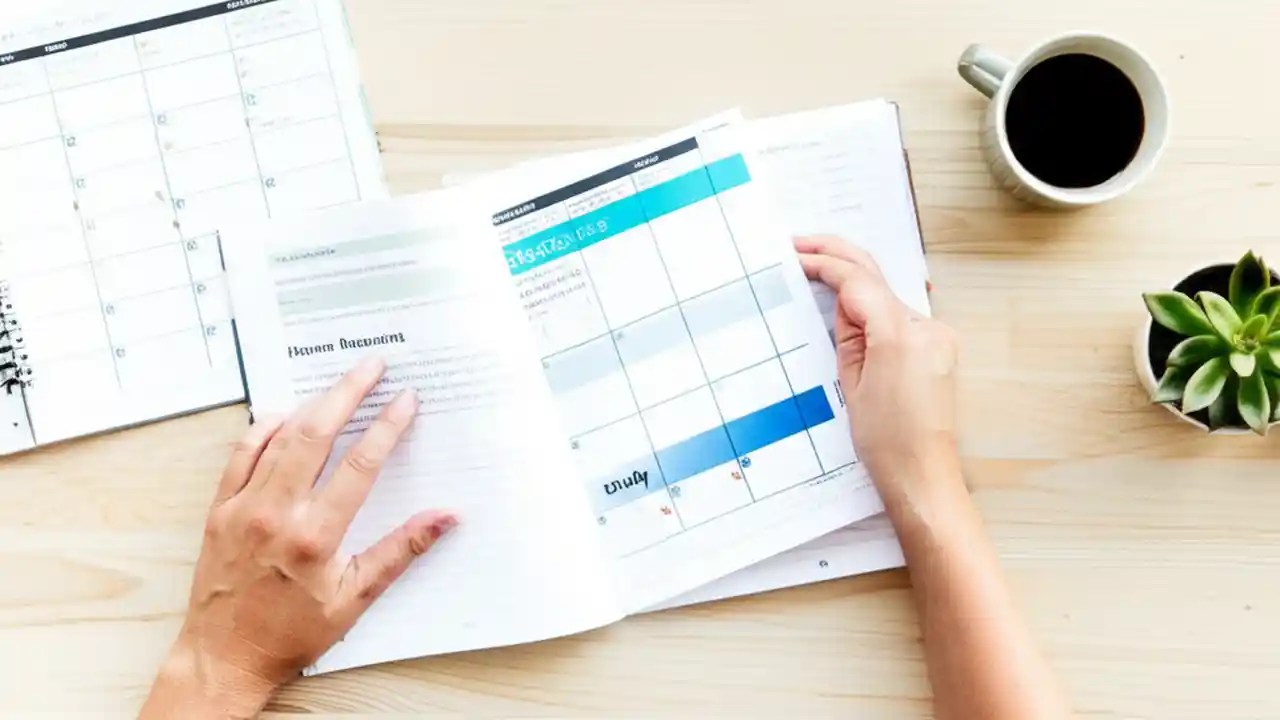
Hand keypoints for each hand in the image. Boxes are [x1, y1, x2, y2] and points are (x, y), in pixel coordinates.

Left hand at [142, 357, 457, 718]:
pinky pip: (241, 453)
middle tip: (371, 366)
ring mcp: (243, 508)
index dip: (386, 426)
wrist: (225, 656)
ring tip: (338, 383)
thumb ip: (401, 550)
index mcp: (315, 537)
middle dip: (348, 393)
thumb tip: (446, 518)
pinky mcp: (220, 509)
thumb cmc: (292, 633)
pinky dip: (263, 429)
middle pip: (316, 434)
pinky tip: (283, 417)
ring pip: (278, 438)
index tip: (405, 400)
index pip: (359, 465)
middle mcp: (276, 514)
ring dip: (311, 405)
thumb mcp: (357, 598)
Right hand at [795, 236, 960, 511]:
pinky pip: (900, 314)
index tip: (796, 257)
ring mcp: (938, 335)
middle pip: (876, 275)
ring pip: (887, 293)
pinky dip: (873, 306)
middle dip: (838, 254)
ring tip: (815, 272)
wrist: (923, 474)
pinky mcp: (940, 346)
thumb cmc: (886, 442)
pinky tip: (848, 309)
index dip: (824, 264)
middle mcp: (926, 327)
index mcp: (900, 335)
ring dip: (854, 282)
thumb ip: (848, 333)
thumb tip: (842, 303)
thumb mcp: (850, 383)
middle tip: (802, 245)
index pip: (857, 282)